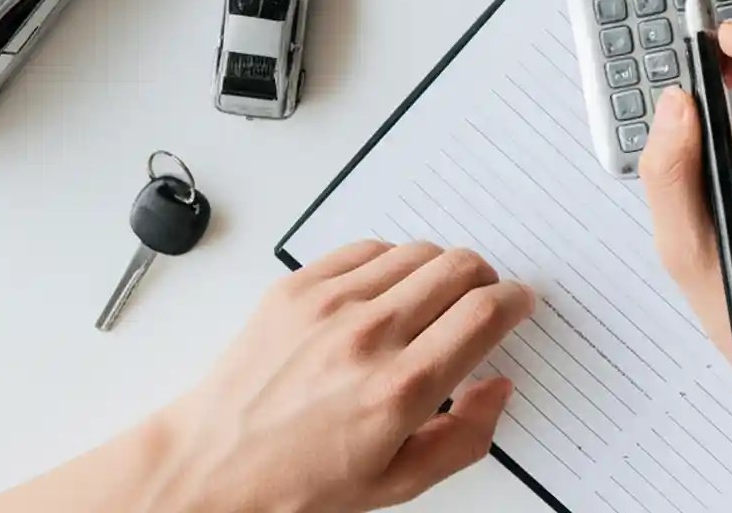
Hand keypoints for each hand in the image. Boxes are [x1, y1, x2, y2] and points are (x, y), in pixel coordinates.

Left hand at [153, 241, 535, 512]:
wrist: (214, 464)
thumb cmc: (299, 482)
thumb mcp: (398, 482)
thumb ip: (464, 437)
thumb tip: (497, 388)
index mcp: (400, 389)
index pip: (484, 314)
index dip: (514, 301)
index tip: (517, 303)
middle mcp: (368, 337)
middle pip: (459, 268)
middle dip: (485, 280)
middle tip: (481, 300)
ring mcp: (329, 305)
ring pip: (417, 251)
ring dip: (440, 269)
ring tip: (432, 299)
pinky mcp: (296, 287)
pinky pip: (367, 249)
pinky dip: (391, 263)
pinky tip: (385, 292)